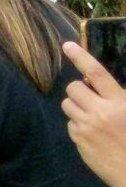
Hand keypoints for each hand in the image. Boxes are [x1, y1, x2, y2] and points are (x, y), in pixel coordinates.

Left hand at [62, 41, 125, 186]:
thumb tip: (97, 84)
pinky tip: (94, 134)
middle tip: (92, 98)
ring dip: (77, 106)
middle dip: (80, 90)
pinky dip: (78, 125)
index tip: (67, 45)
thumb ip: (118, 96)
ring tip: (93, 115)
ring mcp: (87, 128)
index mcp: (119, 103)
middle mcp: (100, 113)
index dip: (81, 57)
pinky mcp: (79, 142)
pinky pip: (70, 124)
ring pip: (67, 105)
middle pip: (73, 88)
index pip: (96, 74)